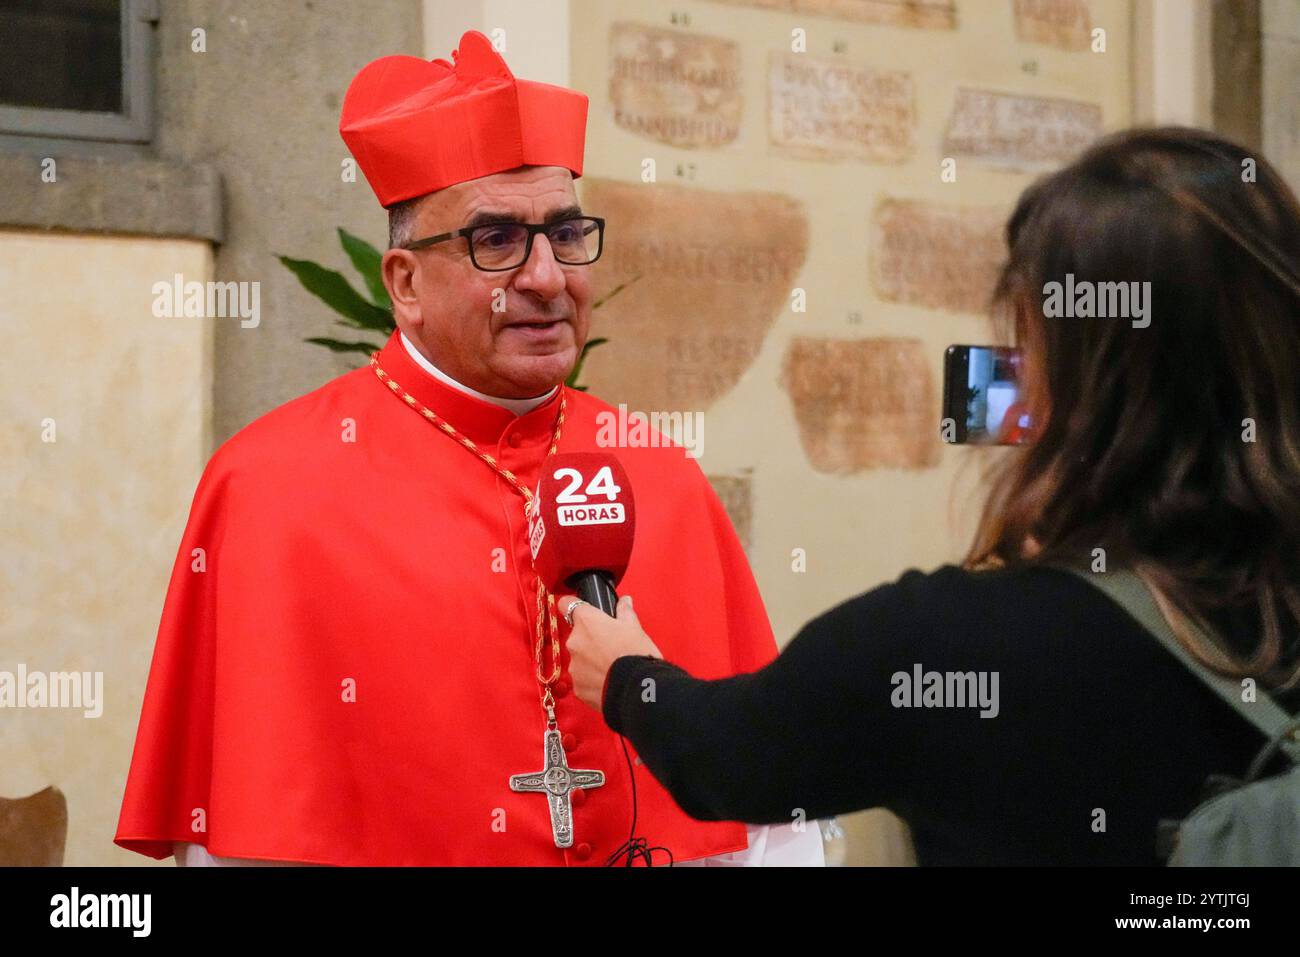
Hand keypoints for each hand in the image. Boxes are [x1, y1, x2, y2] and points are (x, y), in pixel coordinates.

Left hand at [559, 594, 662, 710]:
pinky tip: (609, 681)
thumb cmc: (636, 654)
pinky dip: (592, 680)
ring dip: (591, 660)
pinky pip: (583, 679)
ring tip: (611, 667)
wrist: (637, 690)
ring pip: (579, 659)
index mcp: (586, 622)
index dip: (573, 606)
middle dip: (590, 639)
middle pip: (577, 636)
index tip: (583, 612)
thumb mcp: (635, 628)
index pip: (566, 604)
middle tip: (611, 646)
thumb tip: (624, 601)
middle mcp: (574, 642)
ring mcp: (574, 667)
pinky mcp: (577, 688)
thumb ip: (625, 611)